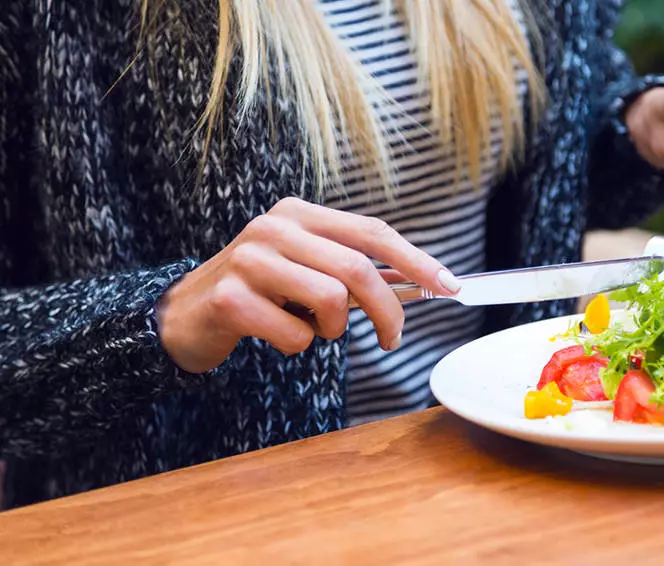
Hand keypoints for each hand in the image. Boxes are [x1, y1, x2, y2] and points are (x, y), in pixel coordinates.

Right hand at [157, 198, 460, 373]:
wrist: (185, 314)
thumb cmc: (259, 292)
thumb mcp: (303, 268)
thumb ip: (349, 269)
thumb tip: (420, 283)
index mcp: (298, 214)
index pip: (372, 232)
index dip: (416, 260)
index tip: (450, 286)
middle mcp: (274, 227)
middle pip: (358, 269)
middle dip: (387, 311)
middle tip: (391, 339)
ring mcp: (249, 260)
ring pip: (331, 301)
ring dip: (332, 330)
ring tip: (311, 328)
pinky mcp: (231, 298)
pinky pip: (296, 335)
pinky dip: (297, 346)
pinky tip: (275, 335)